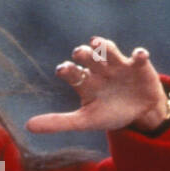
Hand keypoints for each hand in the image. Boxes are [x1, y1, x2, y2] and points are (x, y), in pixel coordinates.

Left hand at [25, 35, 169, 134]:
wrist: (141, 112)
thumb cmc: (110, 113)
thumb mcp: (85, 121)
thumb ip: (58, 122)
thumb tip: (28, 127)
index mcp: (85, 81)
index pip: (72, 72)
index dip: (67, 69)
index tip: (63, 69)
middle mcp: (99, 69)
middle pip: (88, 57)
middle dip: (83, 53)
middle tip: (79, 53)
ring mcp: (118, 65)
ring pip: (109, 51)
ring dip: (104, 46)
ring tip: (97, 44)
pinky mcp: (139, 65)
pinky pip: (139, 57)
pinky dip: (139, 55)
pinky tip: (139, 55)